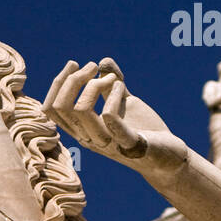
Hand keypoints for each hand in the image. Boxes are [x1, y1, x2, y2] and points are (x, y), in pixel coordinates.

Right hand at [44, 58, 185, 175]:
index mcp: (83, 129)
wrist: (169, 159)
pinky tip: (122, 87)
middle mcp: (89, 138)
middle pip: (61, 107)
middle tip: (93, 67)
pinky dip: (113, 95)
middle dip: (73, 79)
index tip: (74, 65)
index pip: (52, 109)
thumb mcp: (125, 102)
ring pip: (80, 110)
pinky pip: (110, 118)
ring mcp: (108, 143)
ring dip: (94, 85)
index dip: (58, 83)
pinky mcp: (129, 144)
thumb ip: (112, 83)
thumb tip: (103, 61)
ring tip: (111, 78)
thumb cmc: (142, 130)